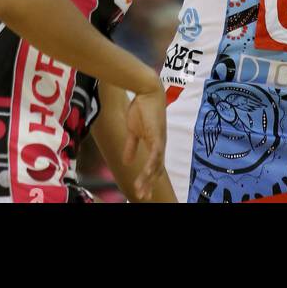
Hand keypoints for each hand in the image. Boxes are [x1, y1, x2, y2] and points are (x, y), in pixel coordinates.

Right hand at [122, 83, 166, 200]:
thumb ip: (131, 146)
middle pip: (156, 170)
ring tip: (141, 190)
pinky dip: (152, 164)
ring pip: (156, 165)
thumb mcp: (133, 131)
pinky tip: (148, 173)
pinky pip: (156, 153)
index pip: (152, 167)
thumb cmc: (141, 108)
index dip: (147, 180)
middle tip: (141, 197)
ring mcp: (159, 140)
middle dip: (148, 184)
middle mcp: (159, 145)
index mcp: (153, 145)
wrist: (146, 91)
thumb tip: (127, 162)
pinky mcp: (157, 134)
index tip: (140, 192)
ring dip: (148, 179)